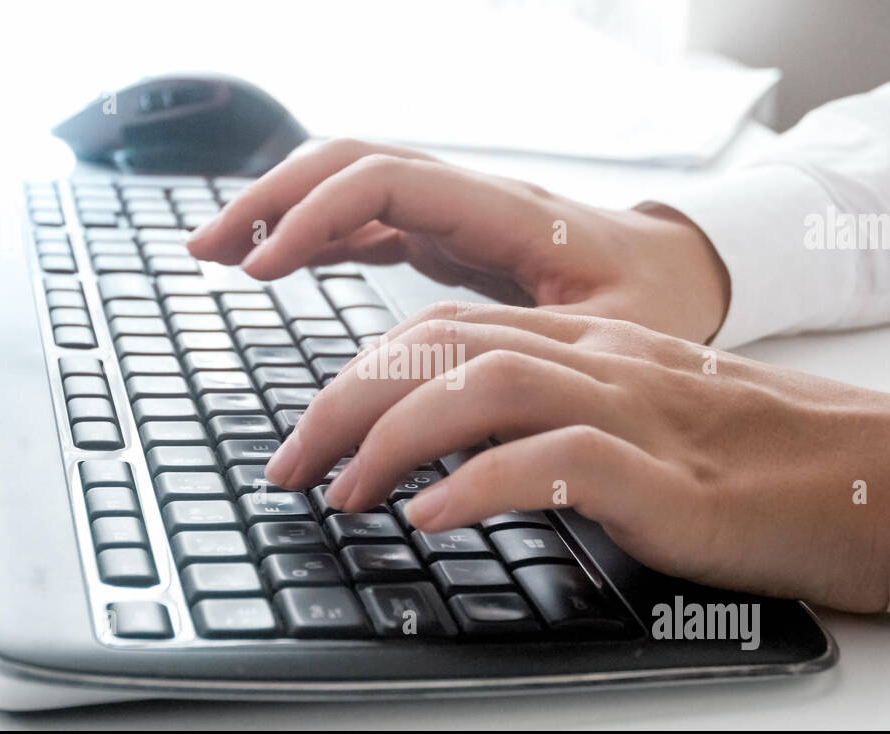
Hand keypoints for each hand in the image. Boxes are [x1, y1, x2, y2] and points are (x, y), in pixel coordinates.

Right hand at [186, 138, 730, 342]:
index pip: (387, 183)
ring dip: (281, 210)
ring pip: (350, 185)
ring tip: (218, 254)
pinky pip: (367, 220)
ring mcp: (455, 213)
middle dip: (272, 199)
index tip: (260, 268)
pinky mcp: (449, 237)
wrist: (683, 269)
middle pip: (350, 165)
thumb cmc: (657, 300)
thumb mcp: (613, 338)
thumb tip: (449, 411)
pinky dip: (315, 236)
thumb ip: (537, 364)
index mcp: (507, 211)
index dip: (315, 216)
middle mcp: (471, 199)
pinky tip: (277, 263)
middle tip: (207, 251)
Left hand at [263, 303, 889, 612]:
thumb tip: (446, 463)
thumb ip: (549, 419)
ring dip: (393, 438)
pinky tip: (425, 518)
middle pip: (443, 348)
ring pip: (484, 386)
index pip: (446, 329)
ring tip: (342, 492)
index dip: (363, 372)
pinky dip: (476, 485)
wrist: (860, 480)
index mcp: (585, 344)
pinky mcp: (661, 472)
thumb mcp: (632, 418)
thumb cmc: (742, 462)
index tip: (313, 430)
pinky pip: (550, 461)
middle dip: (347, 402)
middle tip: (289, 465)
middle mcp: (598, 359)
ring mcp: (630, 408)